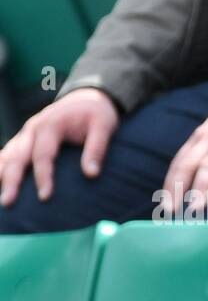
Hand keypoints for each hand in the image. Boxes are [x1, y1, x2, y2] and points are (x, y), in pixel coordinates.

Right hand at [0, 87, 117, 205]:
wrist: (87, 98)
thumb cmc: (97, 114)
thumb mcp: (104, 127)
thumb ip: (97, 149)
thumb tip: (91, 174)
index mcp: (50, 125)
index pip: (43, 155)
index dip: (43, 176)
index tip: (44, 197)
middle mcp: (32, 128)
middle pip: (18, 157)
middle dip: (11, 180)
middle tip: (7, 202)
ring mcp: (26, 134)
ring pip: (8, 155)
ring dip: (1, 175)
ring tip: (1, 199)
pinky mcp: (25, 139)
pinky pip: (8, 153)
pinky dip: (1, 166)